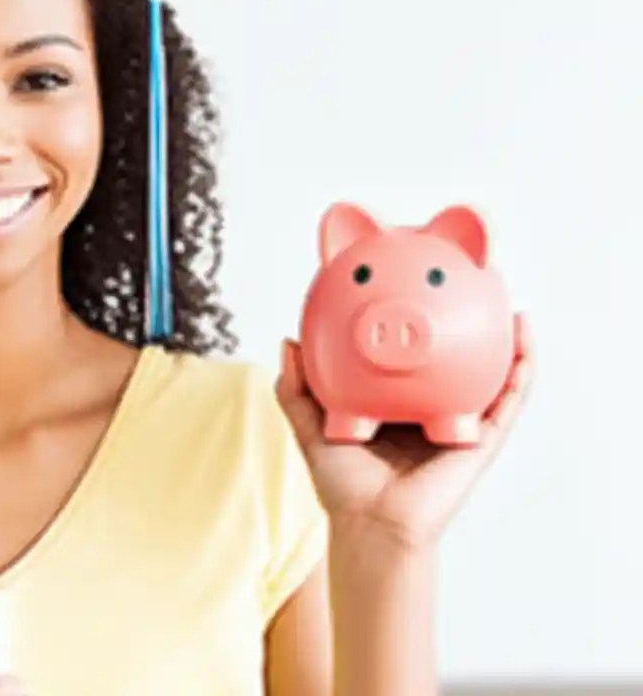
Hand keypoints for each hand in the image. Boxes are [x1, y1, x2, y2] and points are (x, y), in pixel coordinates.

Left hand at [275, 313, 534, 549]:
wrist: (372, 525)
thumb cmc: (343, 487)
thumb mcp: (311, 428)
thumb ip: (296, 390)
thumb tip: (289, 342)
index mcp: (398, 407)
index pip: (412, 362)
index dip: (418, 332)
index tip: (416, 290)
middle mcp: (432, 412)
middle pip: (455, 365)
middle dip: (468, 331)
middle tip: (469, 288)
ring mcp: (460, 425)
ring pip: (491, 377)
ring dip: (507, 343)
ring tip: (509, 306)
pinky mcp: (481, 440)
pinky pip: (508, 401)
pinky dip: (521, 370)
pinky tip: (523, 341)